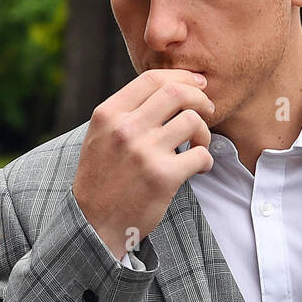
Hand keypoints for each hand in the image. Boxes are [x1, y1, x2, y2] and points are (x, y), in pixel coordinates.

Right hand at [72, 68, 216, 258]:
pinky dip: (206, 160)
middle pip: (176, 93)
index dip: (182, 77)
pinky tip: (199, 168)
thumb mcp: (101, 137)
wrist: (93, 223)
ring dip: (205, 133)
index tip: (197, 84)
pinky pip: (200, 155)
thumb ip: (126, 113)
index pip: (152, 79)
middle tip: (208, 110)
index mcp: (108, 114)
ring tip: (199, 146)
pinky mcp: (163, 176)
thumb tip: (167, 90)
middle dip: (200, 98)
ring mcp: (144, 152)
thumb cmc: (102, 179)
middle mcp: (125, 128)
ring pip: (192, 121)